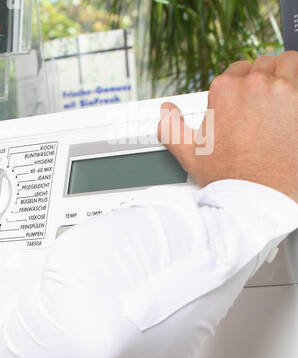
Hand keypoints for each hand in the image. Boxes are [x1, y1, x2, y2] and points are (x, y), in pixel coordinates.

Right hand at [159, 52, 297, 202]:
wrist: (256, 198)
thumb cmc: (228, 179)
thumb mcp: (191, 156)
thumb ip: (173, 129)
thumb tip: (166, 113)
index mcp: (225, 91)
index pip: (237, 72)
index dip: (241, 89)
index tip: (245, 106)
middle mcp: (254, 85)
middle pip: (262, 66)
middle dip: (262, 82)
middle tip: (263, 108)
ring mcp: (282, 89)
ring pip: (286, 64)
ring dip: (285, 76)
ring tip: (282, 99)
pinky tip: (293, 105)